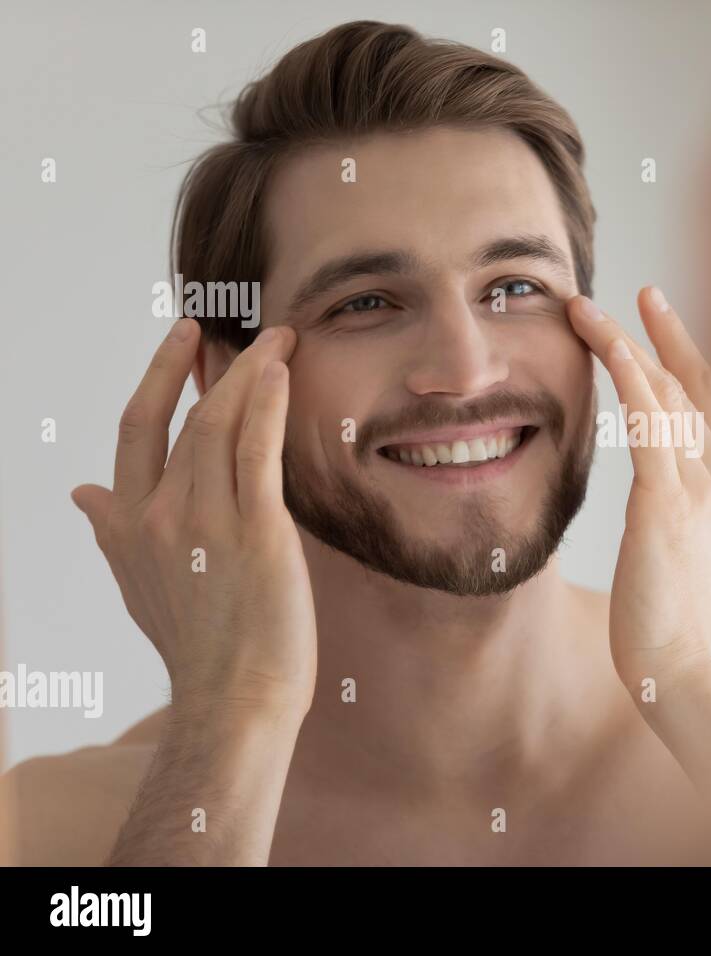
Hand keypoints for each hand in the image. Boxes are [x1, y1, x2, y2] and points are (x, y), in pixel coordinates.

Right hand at [72, 320, 316, 720]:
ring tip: (278, 341)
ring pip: (221, 426)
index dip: (159, 377)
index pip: (136, 430)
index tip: (184, 340)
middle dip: (215, 365)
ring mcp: (207, 522)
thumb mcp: (136, 586)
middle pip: (186, 418)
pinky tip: (281, 374)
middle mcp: (161, 516)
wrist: (233, 700)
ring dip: (250, 375)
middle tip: (242, 330)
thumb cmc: (195, 647)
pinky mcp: (258, 533)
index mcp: (129, 525)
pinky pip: (257, 453)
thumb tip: (80, 492)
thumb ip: (110, 533)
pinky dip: (267, 407)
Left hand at [566, 289, 710, 783]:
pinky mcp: (668, 504)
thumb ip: (673, 501)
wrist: (687, 674)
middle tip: (634, 290)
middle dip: (662, 330)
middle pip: (693, 382)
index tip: (657, 309)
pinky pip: (648, 424)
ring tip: (585, 308)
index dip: (683, 347)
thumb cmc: (676, 621)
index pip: (709, 398)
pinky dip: (628, 377)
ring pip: (664, 392)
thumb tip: (650, 479)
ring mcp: (700, 486)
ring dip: (625, 342)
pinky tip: (607, 345)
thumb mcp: (683, 547)